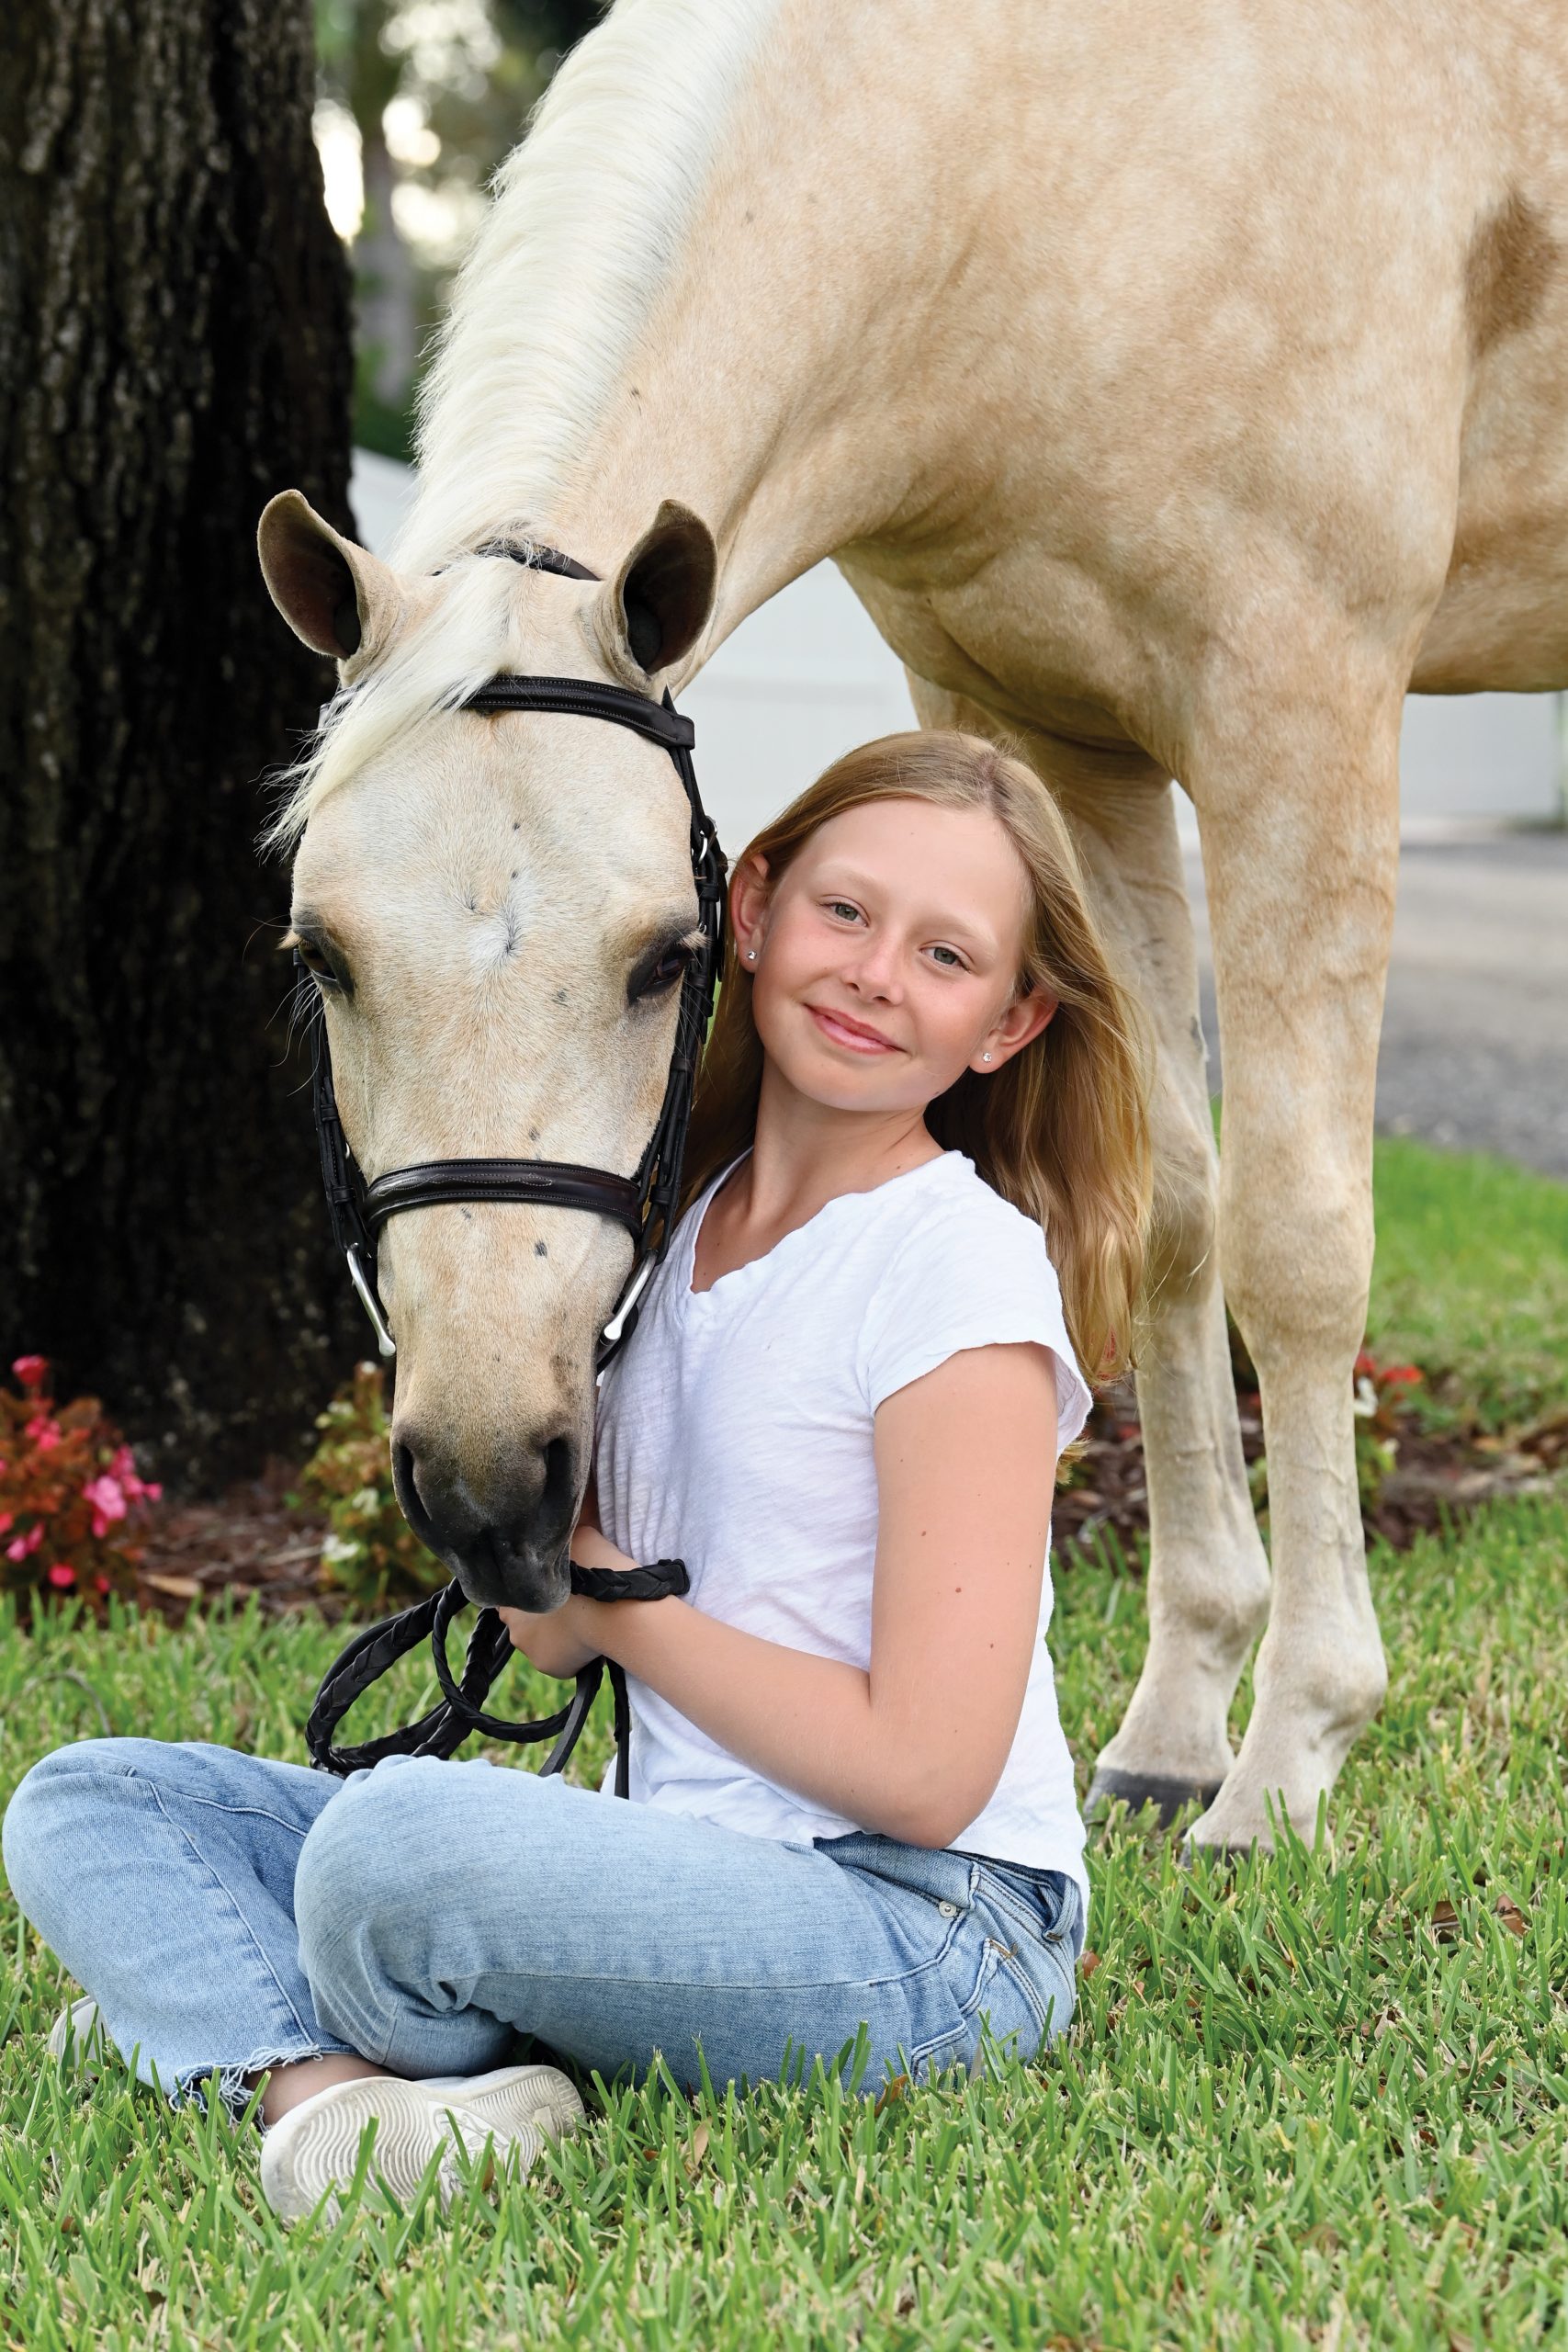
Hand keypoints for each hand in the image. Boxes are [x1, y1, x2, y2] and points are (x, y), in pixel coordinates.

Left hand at [496, 1515, 642, 1678]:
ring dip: (551, 1627)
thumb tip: (576, 1477)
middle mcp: (510, 1618)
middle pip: (520, 1610)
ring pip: (536, 1635)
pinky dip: (567, 1647)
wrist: (615, 1604)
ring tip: (578, 1615)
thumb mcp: (577, 1527)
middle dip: (537, 1604)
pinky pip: (556, 1655)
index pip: (511, 1581)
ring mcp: (527, 1645)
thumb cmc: (592, 1562)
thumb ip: (570, 1512)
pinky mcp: (547, 1663)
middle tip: (567, 1595)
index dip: (530, 1576)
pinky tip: (584, 1635)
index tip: (552, 1573)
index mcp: (510, 1585)